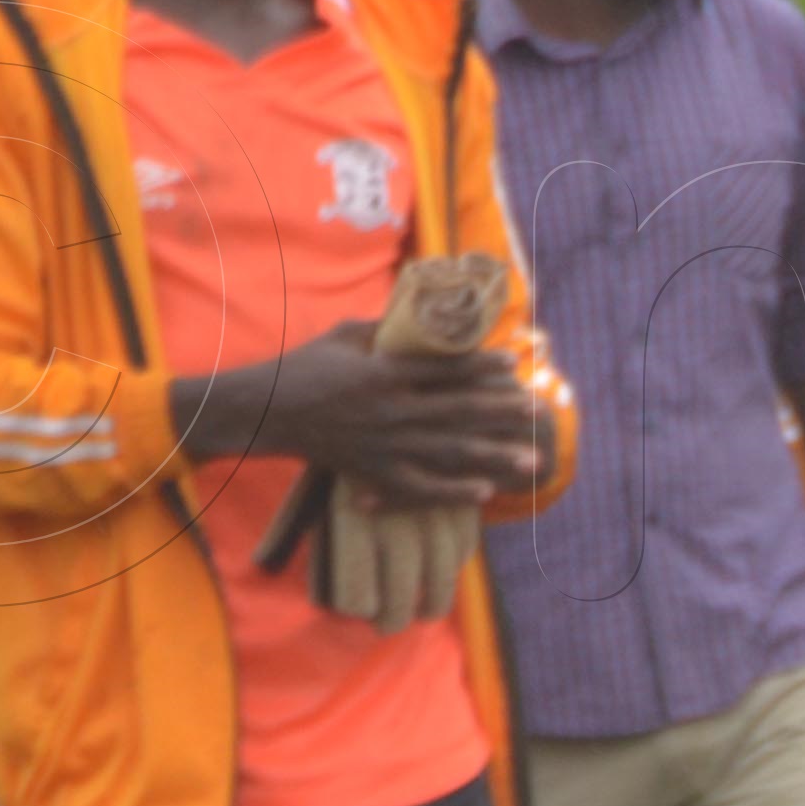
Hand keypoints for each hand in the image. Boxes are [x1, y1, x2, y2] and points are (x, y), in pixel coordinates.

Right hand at [205, 327, 551, 502]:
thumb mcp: (345, 336)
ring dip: (494, 456)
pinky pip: (418, 486)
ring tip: (532, 460)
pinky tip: (484, 492)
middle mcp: (389, 410)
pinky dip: (451, 491)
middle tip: (541, 412)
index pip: (443, 369)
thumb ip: (388, 328)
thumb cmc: (305, 367)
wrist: (263, 412)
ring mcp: (383, 445)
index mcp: (383, 372)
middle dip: (503, 412)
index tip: (515, 364)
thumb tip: (428, 314)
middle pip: (458, 411)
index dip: (482, 366)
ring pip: (448, 451)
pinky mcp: (372, 471)